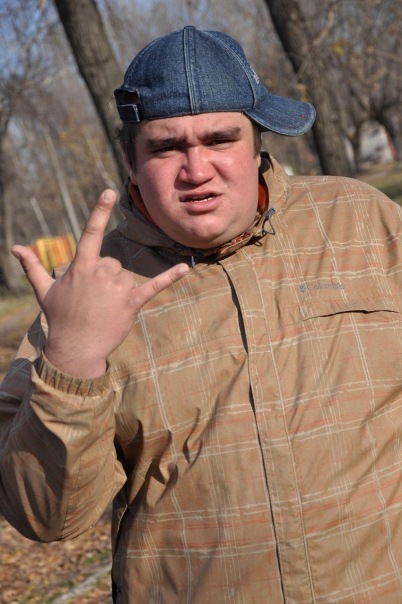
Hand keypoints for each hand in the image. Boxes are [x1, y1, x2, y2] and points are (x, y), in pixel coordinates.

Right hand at [12, 189, 188, 377]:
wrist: (75, 349)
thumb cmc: (59, 319)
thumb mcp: (43, 291)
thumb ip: (32, 267)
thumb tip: (15, 248)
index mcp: (81, 267)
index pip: (90, 233)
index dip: (99, 211)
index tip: (109, 192)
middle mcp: (100, 274)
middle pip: (112, 262)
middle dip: (106, 278)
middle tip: (94, 300)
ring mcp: (117, 289)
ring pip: (126, 277)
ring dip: (119, 290)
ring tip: (105, 308)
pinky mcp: (131, 304)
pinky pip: (154, 287)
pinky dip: (170, 277)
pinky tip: (185, 268)